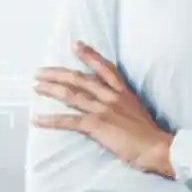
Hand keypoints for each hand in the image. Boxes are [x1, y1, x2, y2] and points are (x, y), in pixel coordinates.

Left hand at [31, 41, 174, 176]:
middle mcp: (110, 96)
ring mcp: (102, 109)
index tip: (75, 44)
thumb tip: (108, 99)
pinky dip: (50, 120)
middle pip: (78, 78)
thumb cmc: (149, 133)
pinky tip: (37, 119)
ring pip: (70, 94)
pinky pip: (68, 120)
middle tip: (39, 71)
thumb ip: (122, 101)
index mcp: (122, 91)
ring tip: (35, 86)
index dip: (88, 55)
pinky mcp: (96, 124)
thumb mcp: (136, 109)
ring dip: (49, 89)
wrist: (157, 147)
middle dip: (56, 73)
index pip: (104, 67)